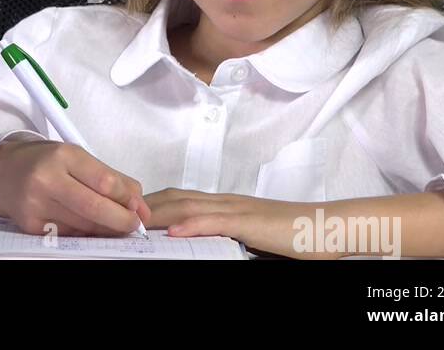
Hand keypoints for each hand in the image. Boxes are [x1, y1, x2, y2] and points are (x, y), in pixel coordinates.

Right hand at [0, 139, 151, 237]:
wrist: (2, 173)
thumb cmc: (45, 162)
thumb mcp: (77, 157)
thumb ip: (111, 178)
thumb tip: (139, 205)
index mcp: (63, 155)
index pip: (104, 181)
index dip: (127, 199)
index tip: (137, 207)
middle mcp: (47, 179)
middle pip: (94, 207)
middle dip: (121, 220)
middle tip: (133, 225)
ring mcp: (36, 205)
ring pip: (83, 226)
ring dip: (105, 229)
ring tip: (112, 224)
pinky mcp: (31, 225)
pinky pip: (69, 234)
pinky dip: (84, 233)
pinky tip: (87, 226)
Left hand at [144, 188, 343, 259]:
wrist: (326, 227)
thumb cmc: (291, 235)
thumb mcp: (248, 237)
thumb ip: (222, 237)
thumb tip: (195, 245)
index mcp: (223, 205)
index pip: (177, 200)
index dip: (150, 205)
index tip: (127, 215)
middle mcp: (225, 201)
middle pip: (174, 199)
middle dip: (143, 208)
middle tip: (116, 218)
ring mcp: (237, 209)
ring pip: (188, 207)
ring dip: (158, 215)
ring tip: (131, 225)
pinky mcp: (251, 222)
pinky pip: (217, 221)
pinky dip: (193, 226)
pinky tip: (174, 233)